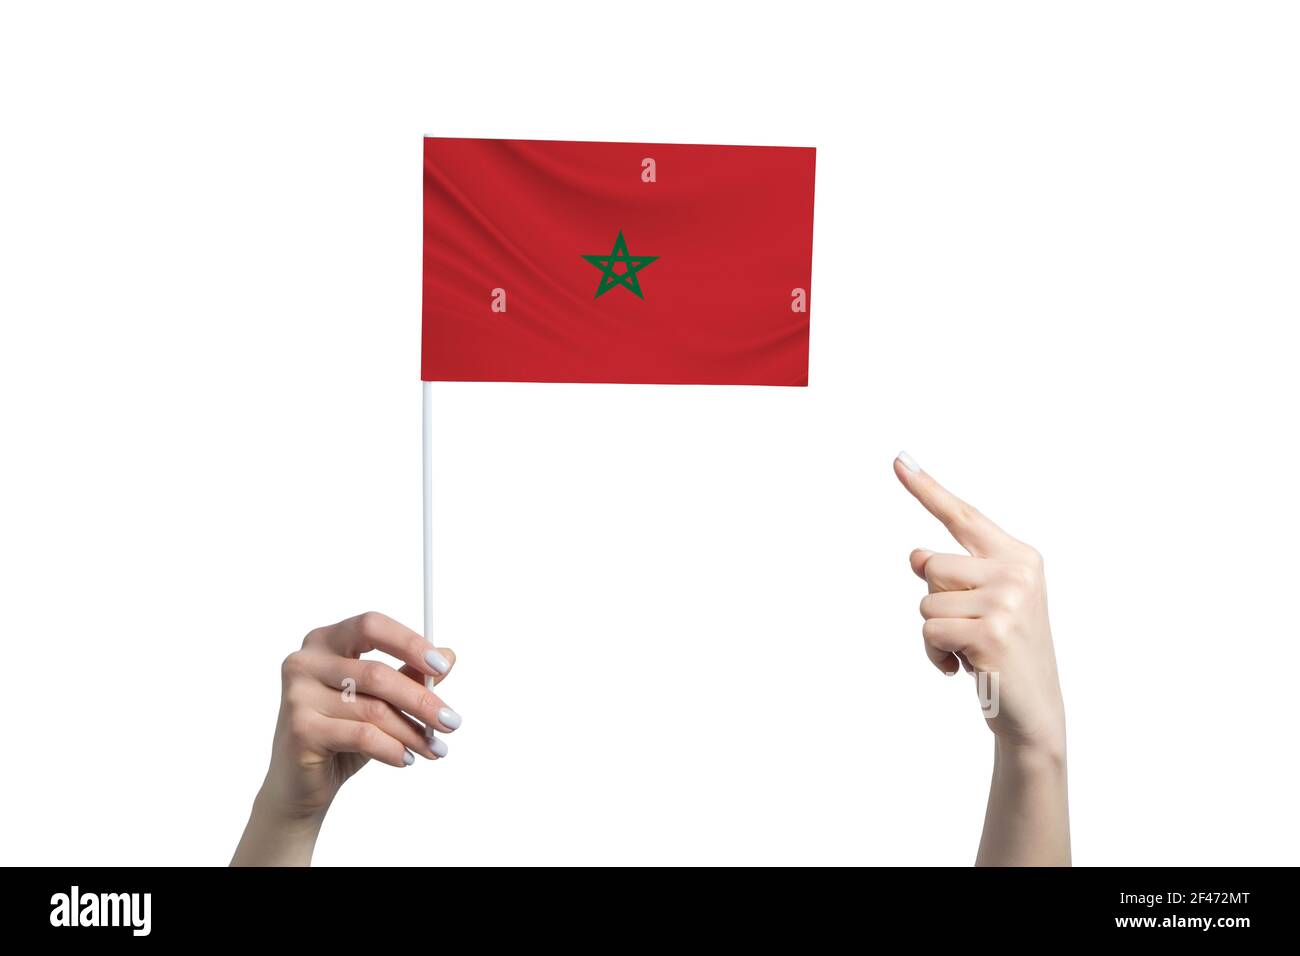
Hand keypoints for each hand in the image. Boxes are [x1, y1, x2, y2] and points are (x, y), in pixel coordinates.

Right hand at [232, 612, 458, 864]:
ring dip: (412, 732)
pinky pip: (362, 736)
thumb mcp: (378, 700)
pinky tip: (406, 759)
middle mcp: (305, 662)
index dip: (409, 643)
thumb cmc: (341, 733)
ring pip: (373, 710)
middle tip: (452, 722)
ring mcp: (298, 695)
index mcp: (325, 641)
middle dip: (421, 700)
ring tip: (434, 749)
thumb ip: (407, 675)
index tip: (442, 666)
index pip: (371, 626)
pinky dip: (392, 749)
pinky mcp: (301, 730)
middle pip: (376, 672)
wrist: (300, 783)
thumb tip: (449, 654)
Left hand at [895, 453, 1063, 753]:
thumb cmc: (1005, 653)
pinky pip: (929, 632)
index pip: (963, 516)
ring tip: (969, 650)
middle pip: (929, 564)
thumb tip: (916, 555)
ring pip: (925, 601)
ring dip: (935, 634)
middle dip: (937, 601)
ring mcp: (1007, 601)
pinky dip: (935, 656)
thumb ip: (957, 573)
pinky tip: (963, 669)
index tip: (897, 460)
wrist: (1034, 713)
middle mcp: (1017, 572)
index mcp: (1020, 557)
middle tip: (970, 629)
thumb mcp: (987, 604)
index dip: (926, 488)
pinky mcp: (990, 632)